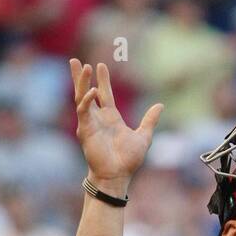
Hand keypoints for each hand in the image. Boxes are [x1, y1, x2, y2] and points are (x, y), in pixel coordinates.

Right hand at [70, 59, 162, 187]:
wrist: (118, 175)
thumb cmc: (128, 160)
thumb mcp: (144, 136)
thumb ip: (150, 120)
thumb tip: (160, 105)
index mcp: (111, 118)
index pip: (104, 94)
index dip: (102, 80)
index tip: (100, 65)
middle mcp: (98, 118)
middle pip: (86, 91)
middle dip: (81, 76)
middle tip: (75, 60)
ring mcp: (90, 123)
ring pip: (81, 97)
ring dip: (81, 82)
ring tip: (83, 66)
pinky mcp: (85, 130)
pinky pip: (83, 111)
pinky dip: (87, 100)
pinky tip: (92, 91)